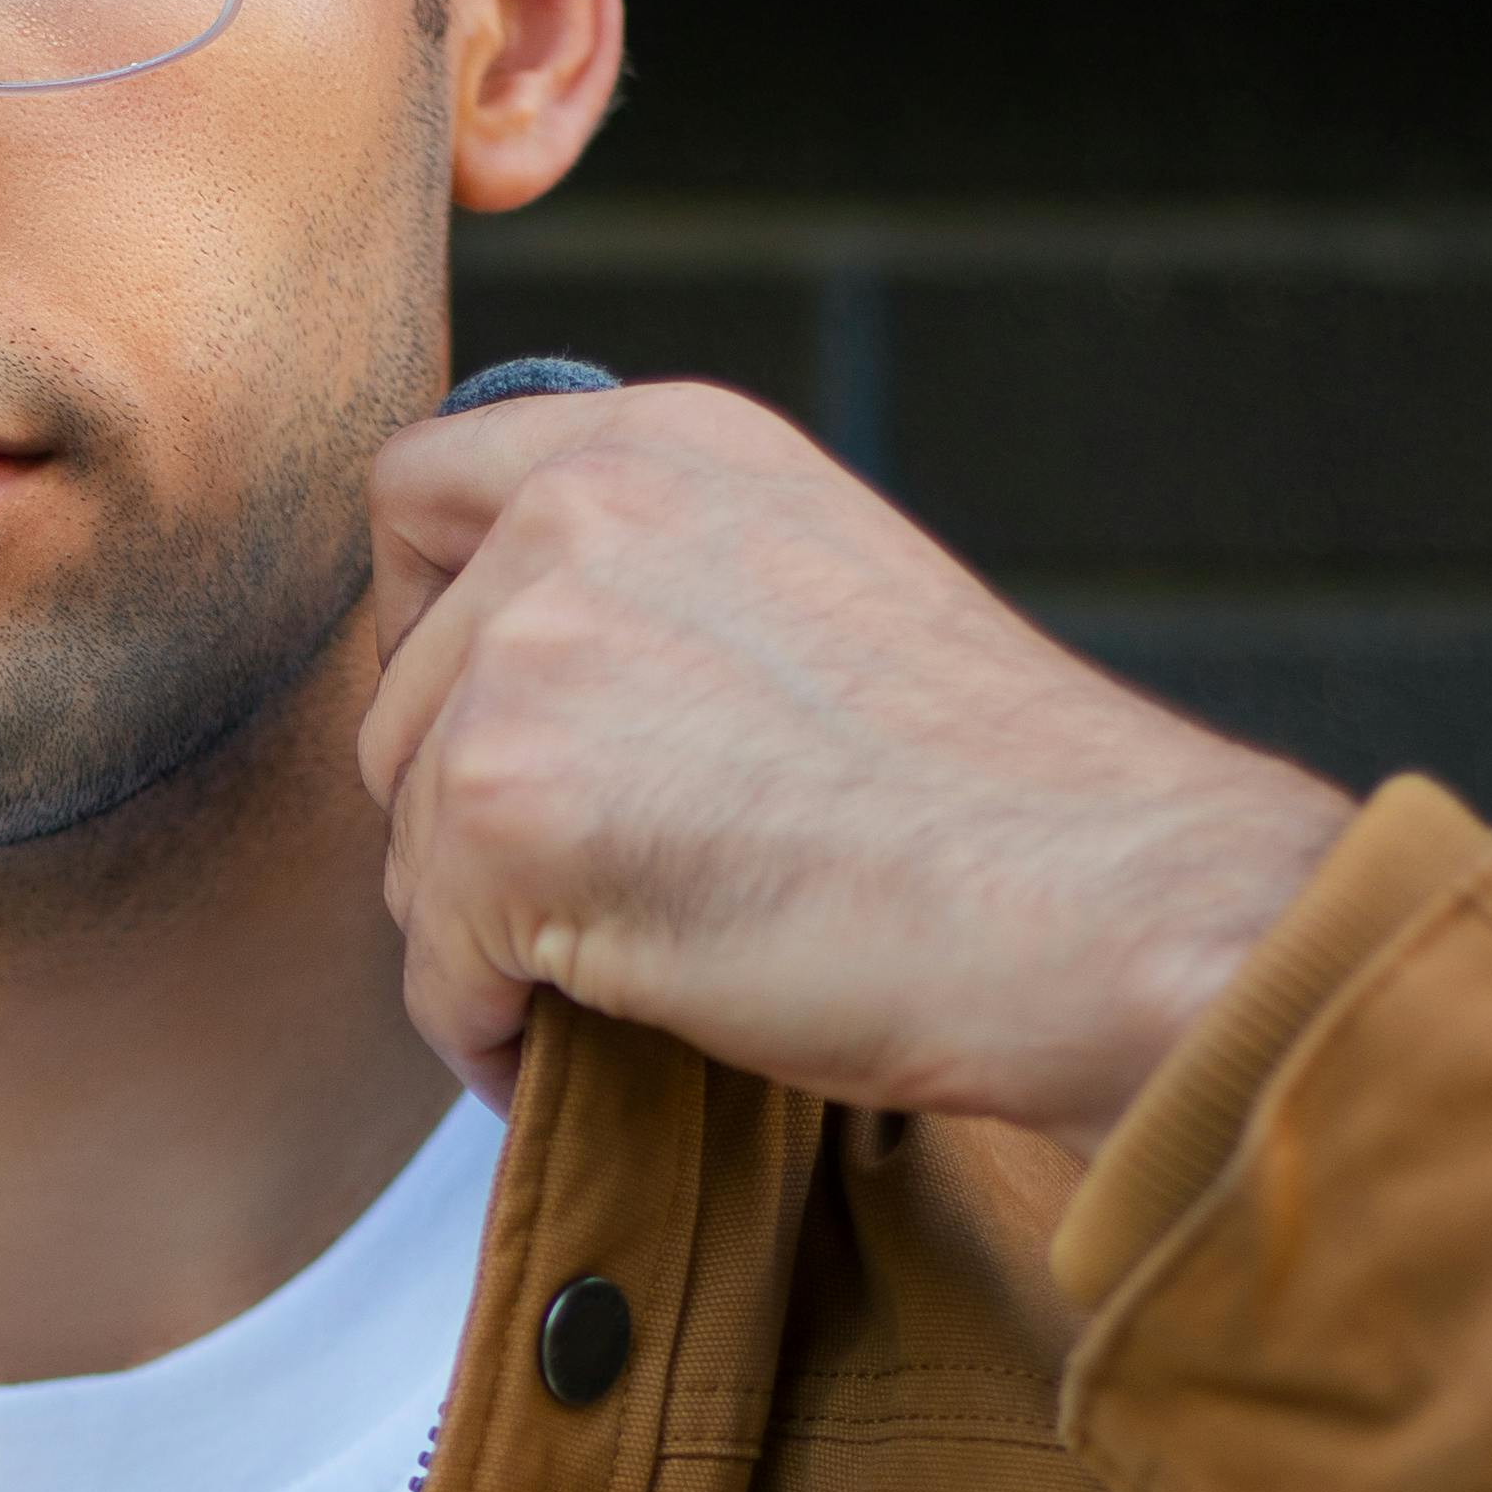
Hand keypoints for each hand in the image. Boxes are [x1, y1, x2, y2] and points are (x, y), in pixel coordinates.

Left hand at [358, 383, 1352, 1144]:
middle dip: (468, 825)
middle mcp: (578, 514)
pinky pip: (433, 971)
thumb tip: (507, 672)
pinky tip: (589, 1048)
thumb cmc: (991, 794)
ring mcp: (528, 655)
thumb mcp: (814, 583)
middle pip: (398, 702)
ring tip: (634, 978)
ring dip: (489, 937)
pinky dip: (493, 1034)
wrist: (1094, 904)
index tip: (490, 725)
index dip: (421, 626)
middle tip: (603, 904)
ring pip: (409, 847)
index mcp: (661, 443)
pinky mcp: (502, 804)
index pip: (417, 490)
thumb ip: (656, 582)